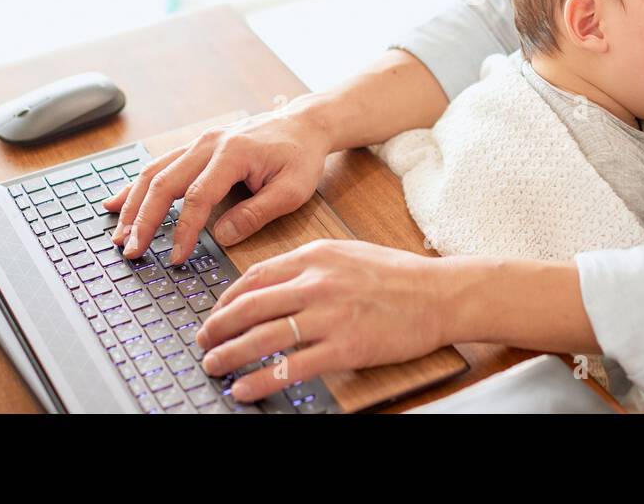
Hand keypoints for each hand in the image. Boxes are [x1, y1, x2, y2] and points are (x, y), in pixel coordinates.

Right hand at [103, 104, 331, 263]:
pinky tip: (117, 203)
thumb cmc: (301, 156)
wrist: (304, 123)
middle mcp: (208, 143)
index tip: (175, 257)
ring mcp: (199, 142)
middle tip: (132, 252)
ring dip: (133, 205)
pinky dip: (136, 186)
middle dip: (143, 220)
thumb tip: (220, 238)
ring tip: (119, 235)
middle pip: (164, 182)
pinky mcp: (196, 146)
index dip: (183, 230)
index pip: (198, 197)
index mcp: (233, 153)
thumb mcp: (292, 190)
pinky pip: (159, 165)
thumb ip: (256, 214)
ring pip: (154, 172)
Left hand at [194, 239, 448, 402]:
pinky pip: (292, 367)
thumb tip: (268, 284)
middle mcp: (317, 282)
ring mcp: (330, 315)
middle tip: (203, 341)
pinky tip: (244, 389)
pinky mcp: (345, 347)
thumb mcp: (346, 253)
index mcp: (315, 256)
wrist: (439, 293)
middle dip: (217, 327)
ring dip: (230, 354)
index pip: (254, 276)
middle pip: (250, 306)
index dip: (226, 299)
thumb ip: (307, 265)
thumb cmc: (396, 275)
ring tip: (213, 366)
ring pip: (263, 337)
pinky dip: (261, 380)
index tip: (214, 314)